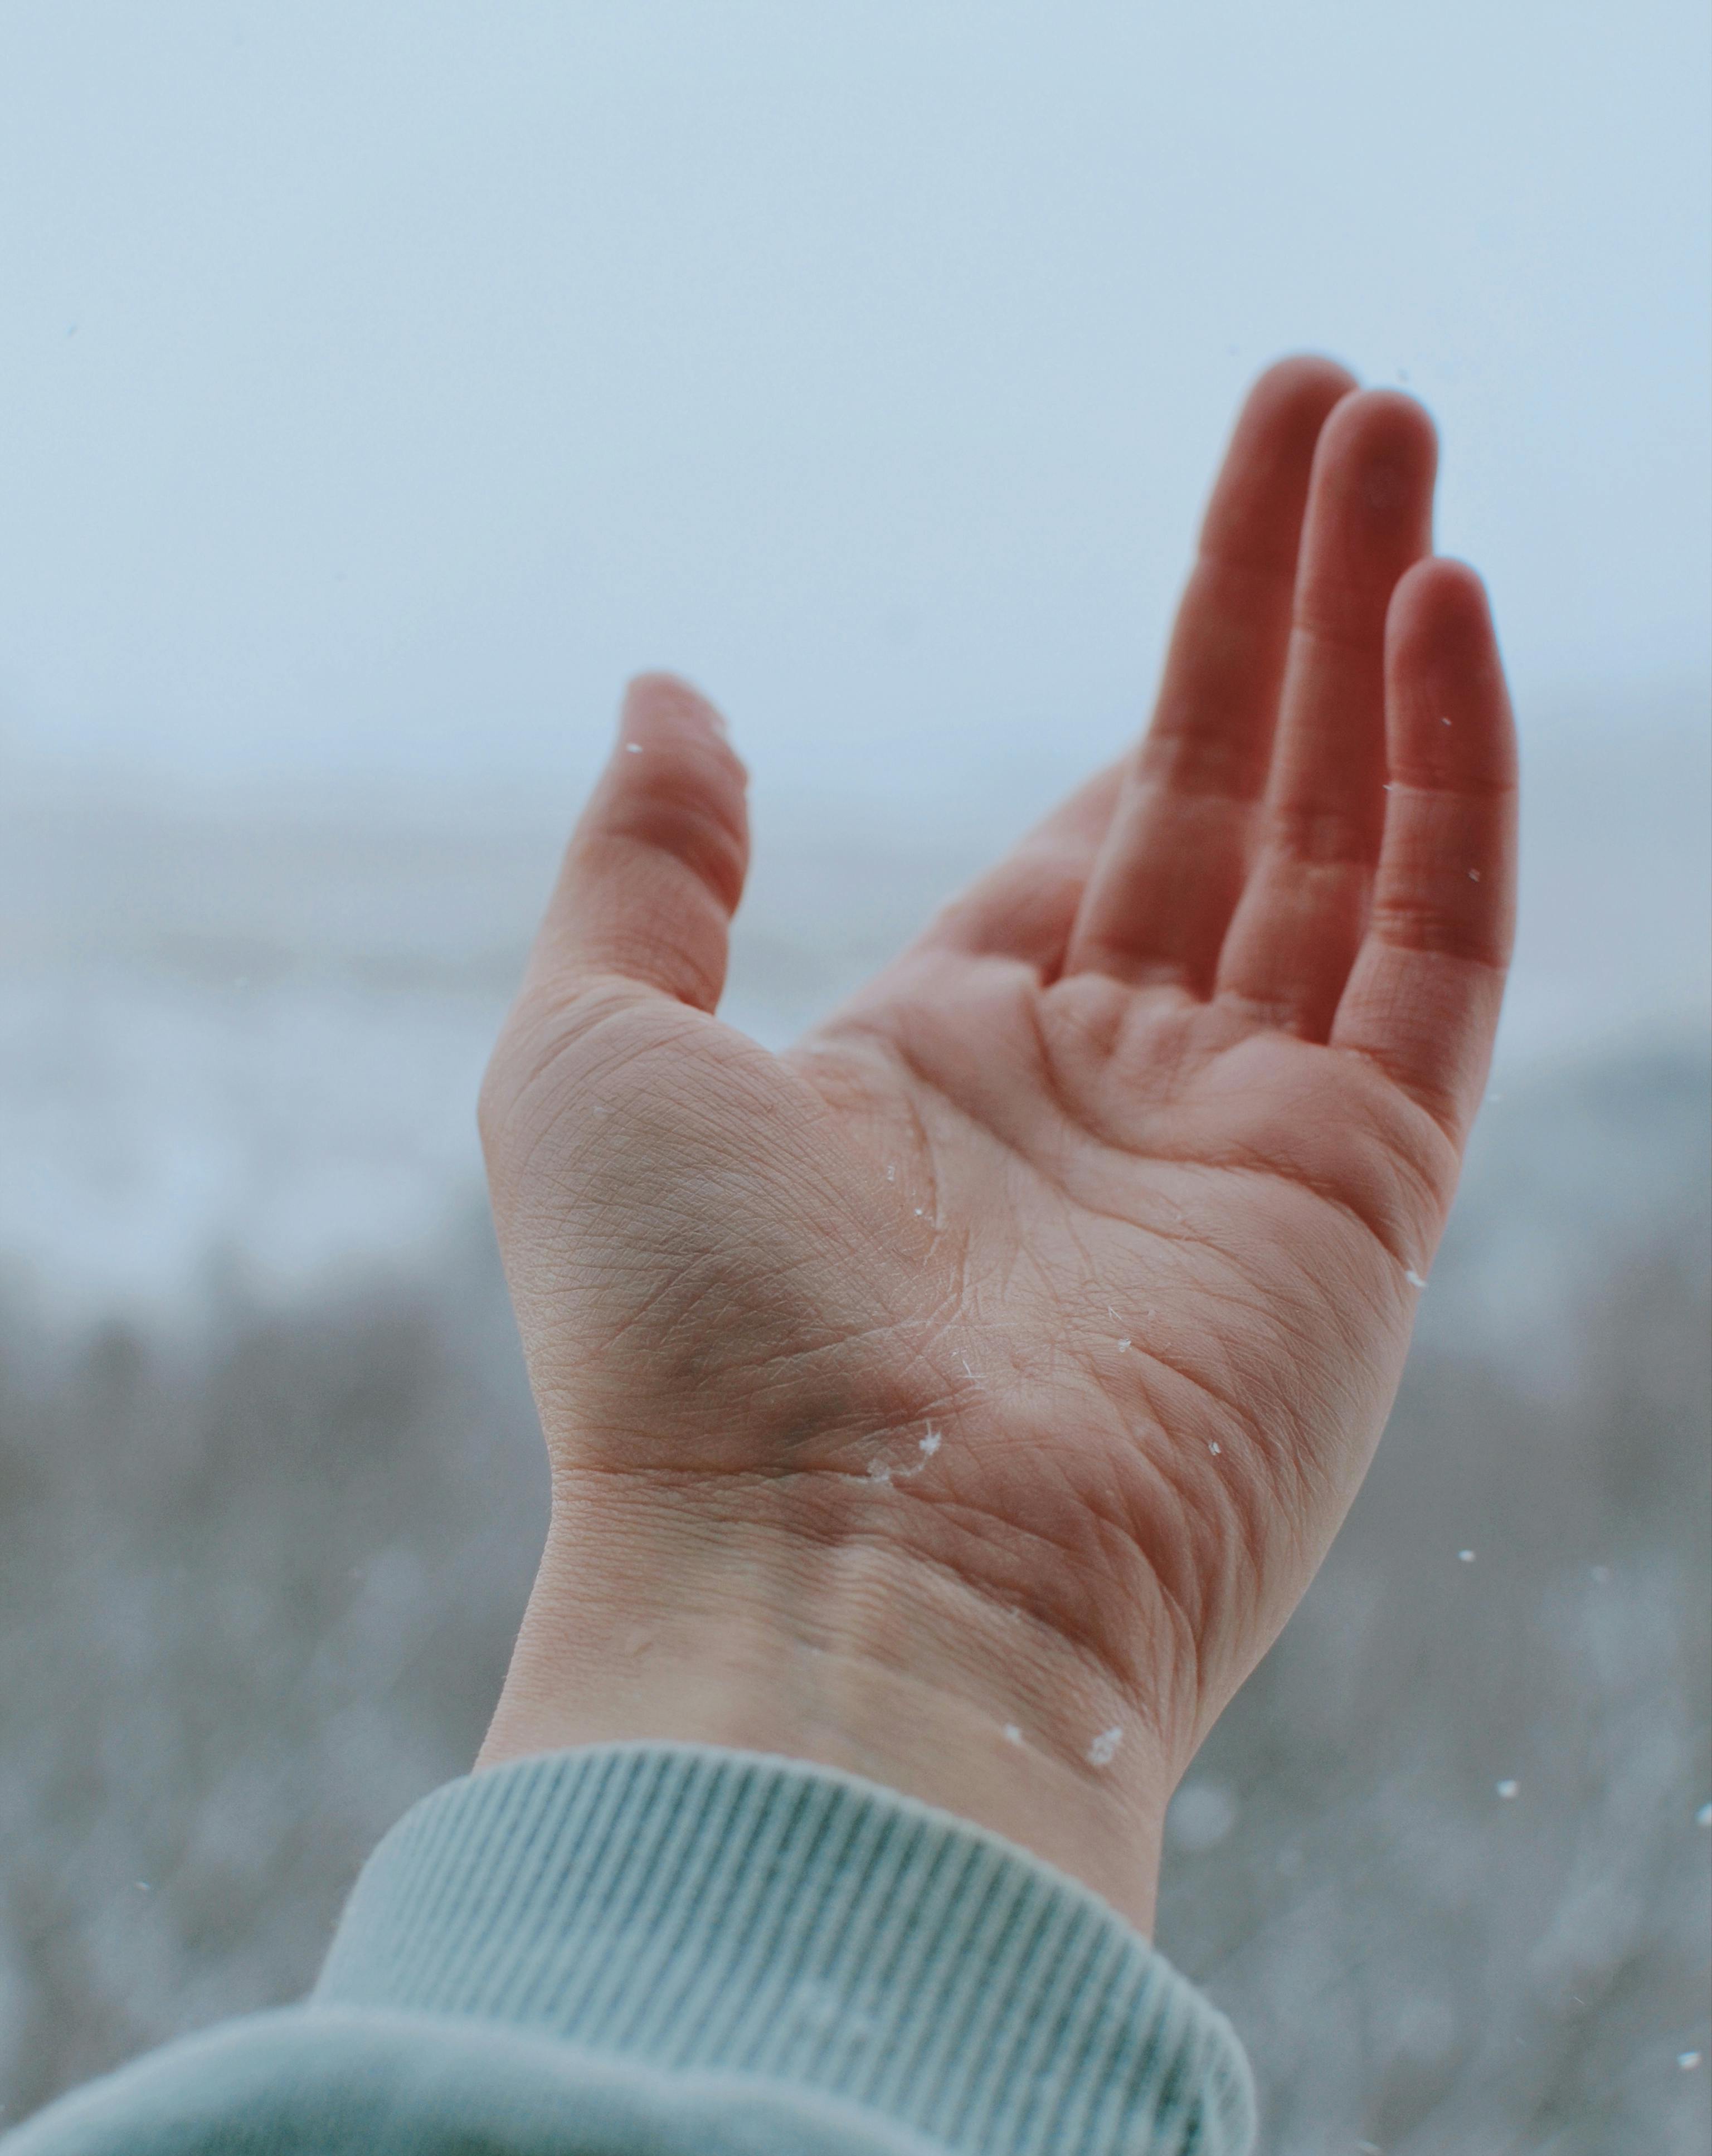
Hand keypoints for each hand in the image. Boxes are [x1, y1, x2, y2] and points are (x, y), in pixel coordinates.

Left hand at [476, 357, 1515, 1931]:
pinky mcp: (1360, 1207)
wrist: (832, 1590)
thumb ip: (644, 871)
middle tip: (1353, 406)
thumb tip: (671, 698)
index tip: (1247, 520)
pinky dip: (1449, 783)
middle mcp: (1113, 1104)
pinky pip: (1434, 955)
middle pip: (1241, 804)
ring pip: (1351, 845)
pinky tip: (1437, 611)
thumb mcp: (588, 1055)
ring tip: (1399, 439)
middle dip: (1291, 603)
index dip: (1184, 680)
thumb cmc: (680, 1354)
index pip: (1109, 838)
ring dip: (1380, 641)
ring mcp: (1248, 1153)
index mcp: (948, 1070)